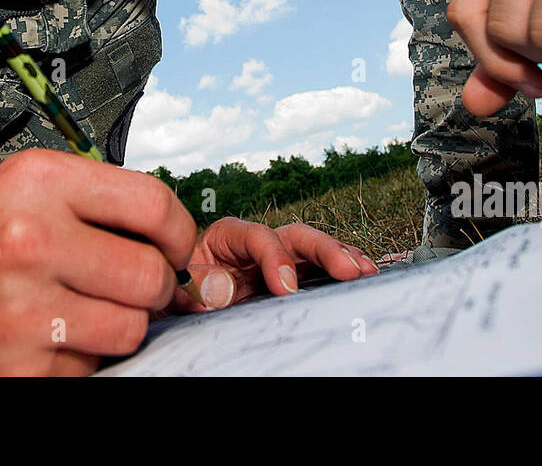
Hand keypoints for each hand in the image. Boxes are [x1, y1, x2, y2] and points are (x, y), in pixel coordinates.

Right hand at [0, 149, 197, 375]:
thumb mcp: (11, 193)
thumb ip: (87, 202)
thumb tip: (169, 233)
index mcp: (34, 184)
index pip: (151, 202)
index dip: (180, 230)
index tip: (178, 245)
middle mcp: (28, 240)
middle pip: (150, 274)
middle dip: (153, 287)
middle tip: (134, 287)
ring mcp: (21, 310)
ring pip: (129, 329)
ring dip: (119, 327)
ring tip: (84, 313)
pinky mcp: (14, 370)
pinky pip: (89, 368)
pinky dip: (79, 360)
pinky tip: (49, 340)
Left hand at [166, 218, 378, 312]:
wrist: (177, 305)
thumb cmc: (175, 294)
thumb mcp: (178, 289)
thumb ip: (199, 287)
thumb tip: (223, 289)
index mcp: (226, 236)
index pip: (258, 237)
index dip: (275, 259)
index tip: (287, 289)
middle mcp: (256, 243)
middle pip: (296, 236)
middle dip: (325, 250)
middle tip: (350, 270)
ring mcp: (276, 260)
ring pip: (313, 250)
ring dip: (342, 258)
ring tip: (366, 272)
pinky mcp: (288, 279)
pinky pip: (317, 272)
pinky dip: (339, 272)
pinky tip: (361, 277)